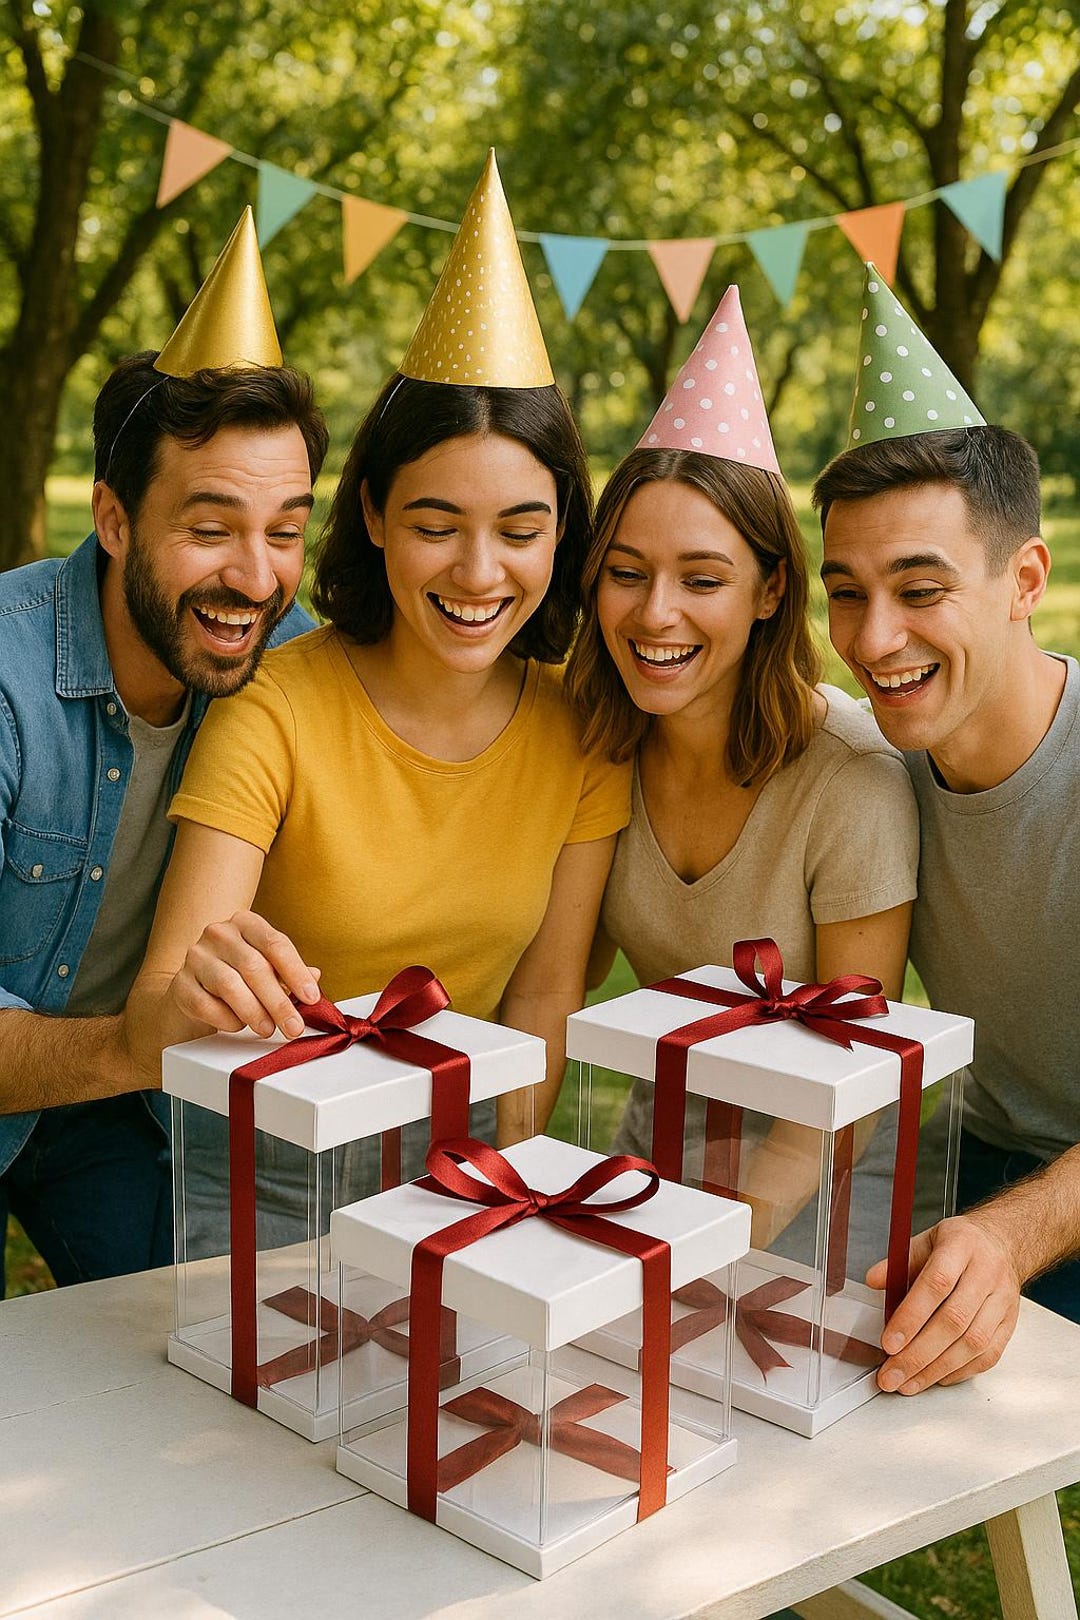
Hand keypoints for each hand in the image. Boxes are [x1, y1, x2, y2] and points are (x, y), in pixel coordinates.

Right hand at [169, 911, 321, 1040]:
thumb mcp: (268, 966)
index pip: (275, 944)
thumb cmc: (240, 972)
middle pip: (254, 967)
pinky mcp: (180, 983)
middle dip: (278, 1002)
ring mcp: (196, 957)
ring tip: (268, 1029)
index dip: (296, 972)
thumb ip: (290, 972)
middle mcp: (219, 934)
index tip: (312, 998)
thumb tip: (315, 978)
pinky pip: (205, 1004)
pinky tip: (238, 1025)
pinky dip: (226, 1019)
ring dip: (254, 1012)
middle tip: (293, 1027)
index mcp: (246, 923)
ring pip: (229, 985)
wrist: (196, 981)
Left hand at [866, 1212, 1021, 1393]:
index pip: (936, 1284)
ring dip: (936, 1369)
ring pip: (972, 1343)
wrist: (1002, 1243)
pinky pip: (988, 1355)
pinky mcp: (1009, 1324)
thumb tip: (873, 1281)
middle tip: (892, 1374)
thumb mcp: (925, 1240)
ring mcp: (1002, 1301)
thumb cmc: (959, 1245)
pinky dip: (959, 1371)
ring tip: (908, 1383)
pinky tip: (936, 1377)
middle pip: (953, 1321)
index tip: (889, 1343)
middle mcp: (986, 1274)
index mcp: (960, 1247)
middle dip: (918, 1354)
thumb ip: (898, 1263)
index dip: (911, 1317)